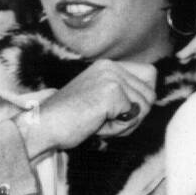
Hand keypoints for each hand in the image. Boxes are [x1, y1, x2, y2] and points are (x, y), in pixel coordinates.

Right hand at [18, 60, 156, 157]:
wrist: (45, 125)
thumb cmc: (69, 120)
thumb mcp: (99, 100)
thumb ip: (123, 96)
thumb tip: (149, 103)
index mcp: (108, 65)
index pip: (150, 74)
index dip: (143, 97)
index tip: (123, 110)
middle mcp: (111, 66)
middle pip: (150, 94)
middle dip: (133, 116)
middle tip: (106, 121)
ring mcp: (112, 78)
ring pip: (143, 108)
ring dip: (124, 124)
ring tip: (99, 122)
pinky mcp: (112, 92)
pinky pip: (132, 117)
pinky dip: (117, 129)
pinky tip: (97, 125)